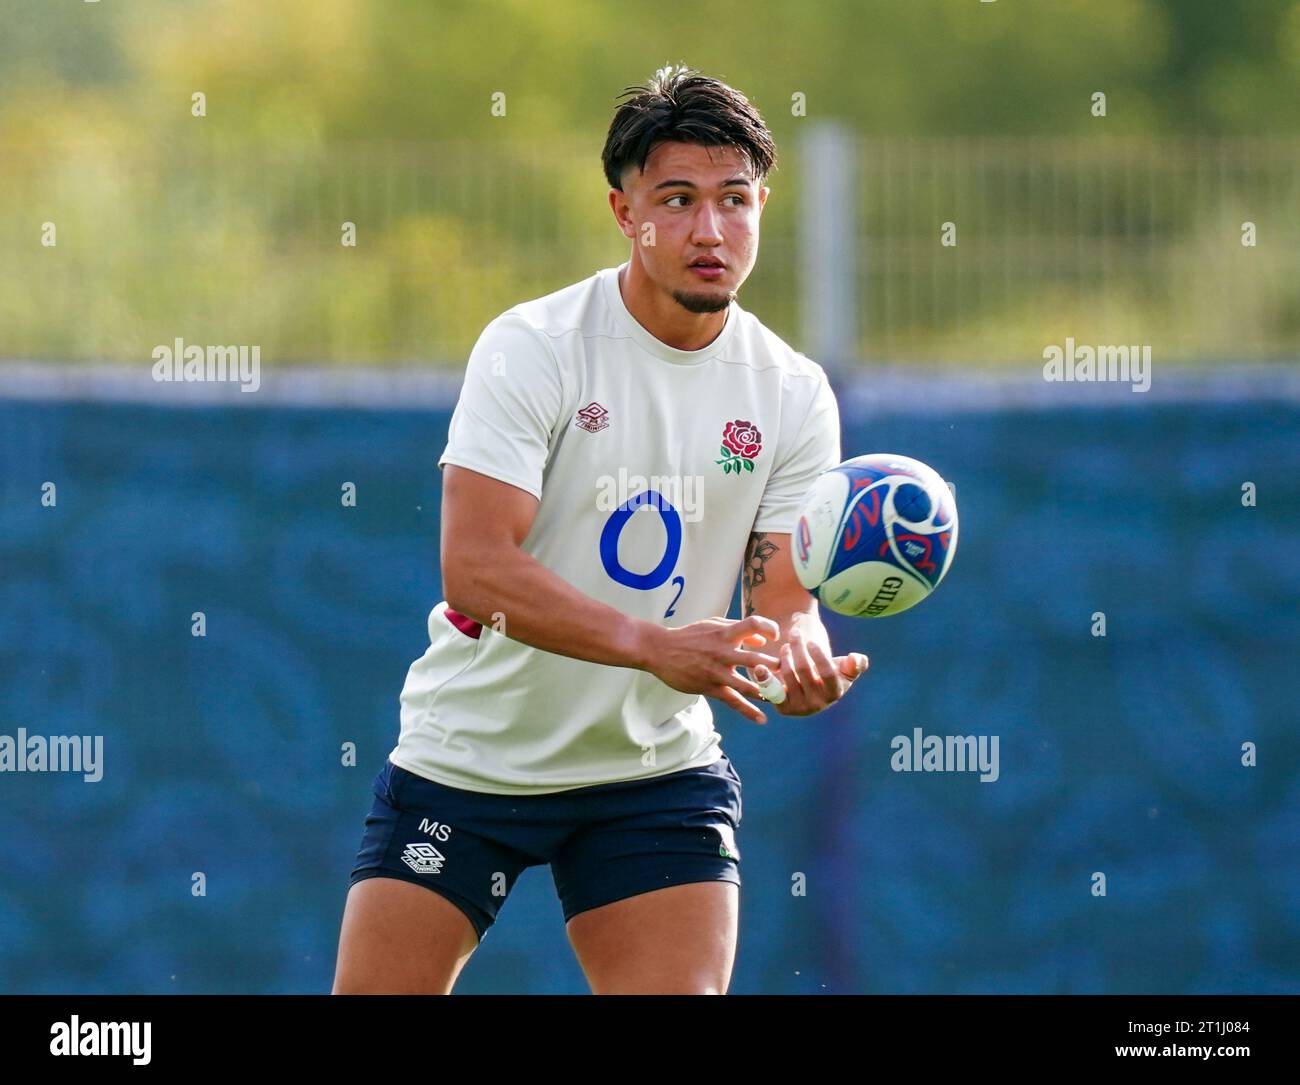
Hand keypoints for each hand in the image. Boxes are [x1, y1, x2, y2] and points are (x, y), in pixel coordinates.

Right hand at [644, 615, 783, 724]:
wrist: (661, 650)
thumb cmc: (690, 635)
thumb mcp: (714, 625)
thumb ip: (739, 630)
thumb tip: (763, 641)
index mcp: (725, 632)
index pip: (753, 624)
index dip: (769, 627)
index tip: (777, 635)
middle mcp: (723, 652)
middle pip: (756, 659)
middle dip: (776, 667)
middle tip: (791, 671)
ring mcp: (717, 672)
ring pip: (748, 685)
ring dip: (767, 691)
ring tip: (782, 696)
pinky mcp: (710, 687)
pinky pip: (733, 701)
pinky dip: (748, 711)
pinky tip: (762, 719)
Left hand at [749, 624, 867, 716]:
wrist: (810, 688)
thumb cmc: (829, 672)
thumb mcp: (844, 668)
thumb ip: (856, 664)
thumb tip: (856, 659)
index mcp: (835, 692)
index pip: (827, 672)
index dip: (819, 655)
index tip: (811, 641)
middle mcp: (818, 704)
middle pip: (805, 670)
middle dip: (798, 648)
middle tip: (794, 634)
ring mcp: (799, 707)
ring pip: (788, 676)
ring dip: (785, 656)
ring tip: (786, 646)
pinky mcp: (783, 708)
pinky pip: (772, 691)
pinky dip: (765, 678)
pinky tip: (759, 667)